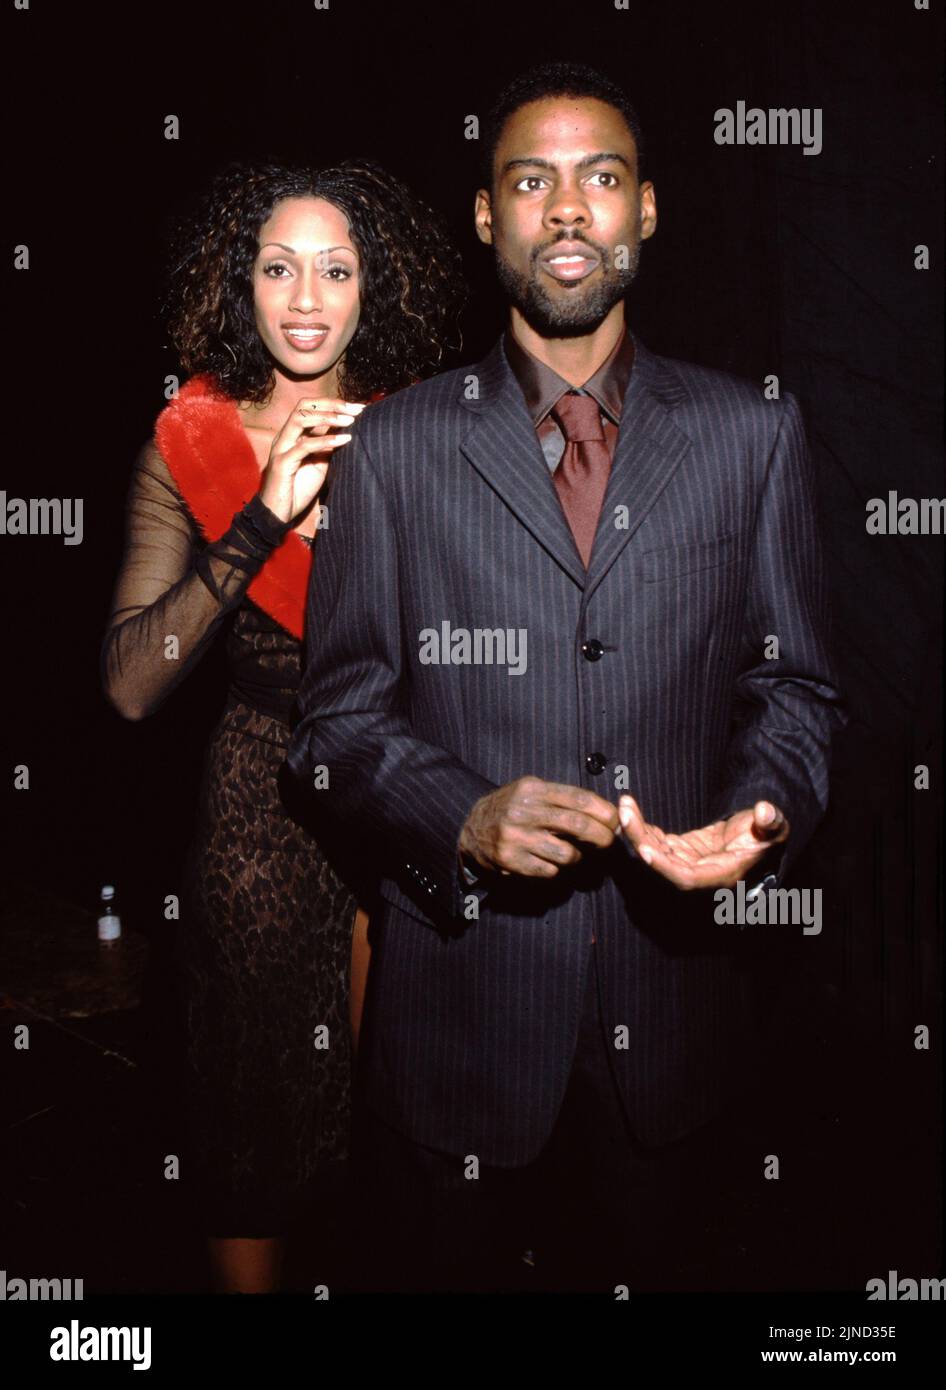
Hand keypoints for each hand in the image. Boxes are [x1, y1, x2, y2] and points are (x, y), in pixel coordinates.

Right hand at [258, 397, 364, 524]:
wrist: (278, 514)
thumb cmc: (298, 489)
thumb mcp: (320, 463)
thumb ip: (329, 446)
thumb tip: (348, 430)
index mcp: (293, 434)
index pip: (311, 406)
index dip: (334, 403)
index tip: (358, 407)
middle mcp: (285, 436)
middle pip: (304, 405)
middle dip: (332, 404)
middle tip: (356, 409)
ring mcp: (281, 448)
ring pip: (300, 418)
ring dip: (327, 416)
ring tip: (350, 421)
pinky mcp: (281, 463)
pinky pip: (304, 446)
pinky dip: (325, 441)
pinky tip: (344, 440)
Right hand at [459, 776, 619, 877]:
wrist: (470, 828)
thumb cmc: (511, 808)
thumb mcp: (532, 792)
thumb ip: (562, 799)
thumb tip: (605, 813)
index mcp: (532, 789)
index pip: (579, 798)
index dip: (604, 811)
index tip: (616, 821)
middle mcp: (523, 811)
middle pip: (578, 825)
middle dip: (602, 836)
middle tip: (610, 842)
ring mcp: (516, 838)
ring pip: (567, 854)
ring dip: (578, 857)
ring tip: (574, 854)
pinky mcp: (510, 861)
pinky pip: (549, 871)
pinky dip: (557, 870)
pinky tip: (551, 862)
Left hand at [618, 795, 788, 890]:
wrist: (757, 838)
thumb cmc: (768, 837)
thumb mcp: (776, 829)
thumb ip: (772, 823)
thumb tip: (765, 811)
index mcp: (721, 876)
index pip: (687, 879)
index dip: (665, 868)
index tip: (646, 851)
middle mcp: (698, 874)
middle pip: (662, 864)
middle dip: (641, 841)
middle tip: (625, 814)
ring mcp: (686, 862)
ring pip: (654, 851)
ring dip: (637, 831)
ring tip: (625, 806)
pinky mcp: (679, 850)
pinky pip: (656, 841)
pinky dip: (642, 828)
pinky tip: (631, 810)